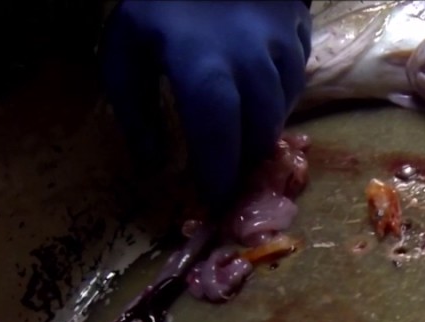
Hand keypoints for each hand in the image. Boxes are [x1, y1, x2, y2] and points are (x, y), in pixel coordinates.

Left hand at [101, 0, 312, 208]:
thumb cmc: (158, 4)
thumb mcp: (124, 50)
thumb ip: (135, 112)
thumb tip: (155, 168)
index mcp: (202, 65)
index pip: (219, 137)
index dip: (219, 174)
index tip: (214, 199)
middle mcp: (251, 59)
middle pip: (260, 132)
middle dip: (244, 161)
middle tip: (229, 178)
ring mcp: (282, 44)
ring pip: (283, 109)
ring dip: (261, 130)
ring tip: (240, 137)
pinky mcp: (300, 32)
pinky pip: (297, 80)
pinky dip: (278, 97)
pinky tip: (255, 95)